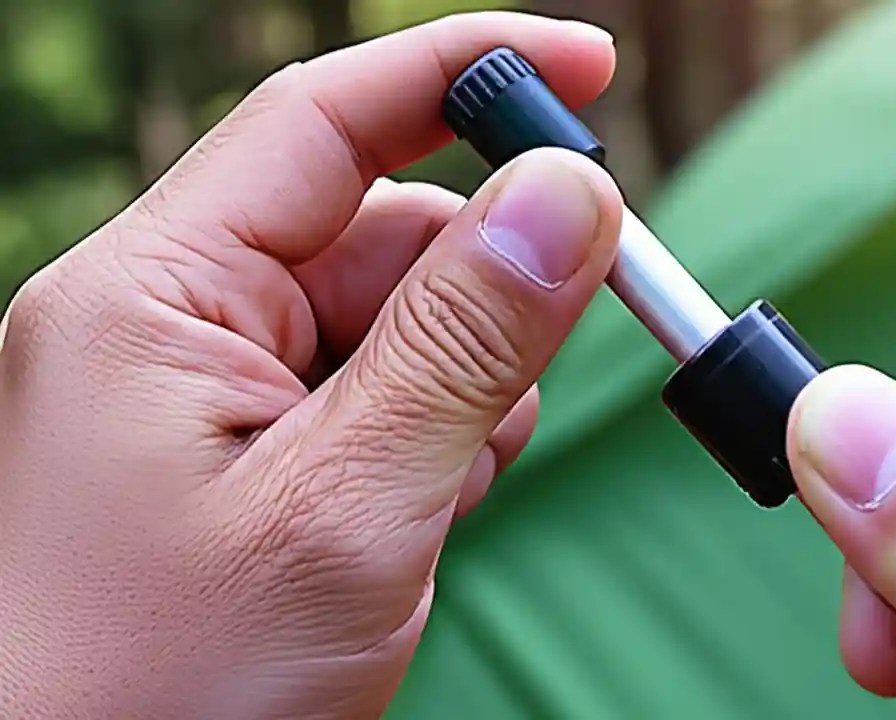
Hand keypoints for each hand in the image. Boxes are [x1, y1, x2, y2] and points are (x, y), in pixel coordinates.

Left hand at [0, 13, 620, 718]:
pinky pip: (374, 402)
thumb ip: (463, 343)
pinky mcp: (247, 462)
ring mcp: (210, 399)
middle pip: (380, 235)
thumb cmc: (153, 695)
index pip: (326, 121)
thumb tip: (573, 196)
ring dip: (459, 389)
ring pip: (394, 327)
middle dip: (479, 293)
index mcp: (154, 297)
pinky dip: (430, 442)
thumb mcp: (341, 511)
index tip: (589, 65)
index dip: (464, 72)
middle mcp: (174, 326)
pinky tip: (418, 518)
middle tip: (525, 384)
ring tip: (437, 496)